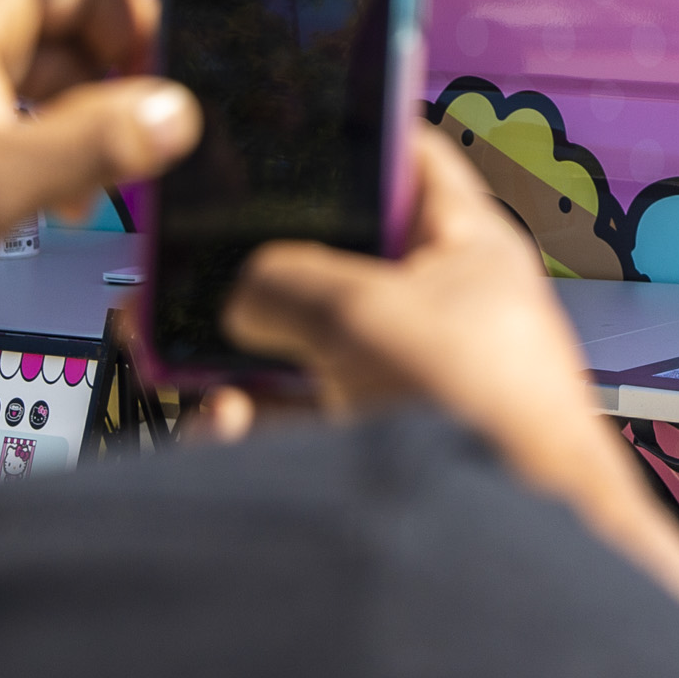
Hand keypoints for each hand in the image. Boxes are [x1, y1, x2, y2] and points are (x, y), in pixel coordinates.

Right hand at [220, 131, 659, 538]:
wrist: (510, 555)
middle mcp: (444, 304)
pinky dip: (251, 419)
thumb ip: (284, 280)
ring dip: (236, 347)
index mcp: (469, 244)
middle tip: (185, 260)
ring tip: (169, 349)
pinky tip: (218, 425)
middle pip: (336, 256)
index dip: (349, 128)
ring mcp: (411, 378)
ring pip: (305, 342)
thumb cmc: (474, 407)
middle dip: (257, 262)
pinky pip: (297, 418)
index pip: (411, 155)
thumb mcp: (362, 311)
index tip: (277, 122)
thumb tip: (242, 299)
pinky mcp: (380, 446)